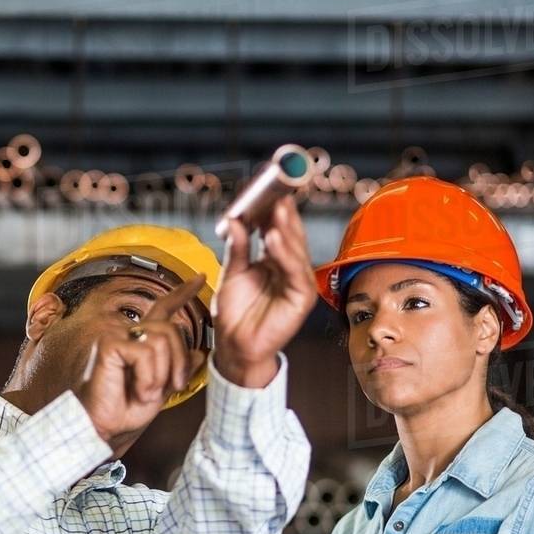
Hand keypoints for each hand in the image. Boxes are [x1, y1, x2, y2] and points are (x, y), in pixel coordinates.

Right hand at [75, 276, 207, 454]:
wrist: (104, 429)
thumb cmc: (124, 412)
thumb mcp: (161, 389)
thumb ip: (177, 368)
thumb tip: (197, 354)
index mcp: (140, 342)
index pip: (164, 309)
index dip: (182, 293)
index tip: (200, 278)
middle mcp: (127, 334)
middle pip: (171, 329)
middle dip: (178, 361)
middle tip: (172, 386)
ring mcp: (117, 336)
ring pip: (161, 340)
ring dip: (160, 374)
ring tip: (145, 392)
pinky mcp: (110, 344)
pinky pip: (145, 352)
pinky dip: (147, 377)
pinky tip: (135, 389)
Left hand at [213, 195, 316, 387]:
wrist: (234, 347)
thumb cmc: (235, 313)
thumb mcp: (231, 273)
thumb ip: (237, 247)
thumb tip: (234, 219)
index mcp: (274, 260)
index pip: (277, 228)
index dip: (273, 208)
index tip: (266, 187)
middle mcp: (288, 268)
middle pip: (290, 235)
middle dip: (284, 212)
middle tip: (276, 190)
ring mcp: (297, 282)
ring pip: (295, 250)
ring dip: (286, 229)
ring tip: (276, 210)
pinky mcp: (301, 298)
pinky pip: (295, 272)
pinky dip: (285, 255)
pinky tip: (274, 239)